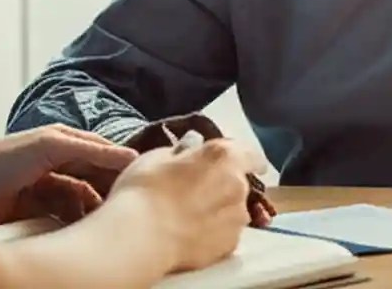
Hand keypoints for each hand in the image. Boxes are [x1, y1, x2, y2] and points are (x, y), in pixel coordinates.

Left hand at [0, 124, 137, 225]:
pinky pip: (63, 217)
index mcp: (64, 141)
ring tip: (102, 220)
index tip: (144, 180)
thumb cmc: (3, 157)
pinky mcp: (35, 211)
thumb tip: (132, 156)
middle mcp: (58, 162)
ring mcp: (47, 187)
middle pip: (95, 177)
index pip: (105, 152)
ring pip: (81, 200)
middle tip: (125, 205)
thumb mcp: (53, 146)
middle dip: (109, 189)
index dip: (123, 165)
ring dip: (91, 209)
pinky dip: (73, 222)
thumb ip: (93, 150)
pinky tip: (80, 228)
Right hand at [125, 114, 277, 226]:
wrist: (141, 236)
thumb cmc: (145, 190)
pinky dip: (214, 232)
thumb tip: (192, 147)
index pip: (250, 154)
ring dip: (220, 210)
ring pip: (234, 210)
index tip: (240, 161)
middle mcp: (238, 185)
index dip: (245, 158)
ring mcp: (237, 218)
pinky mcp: (230, 245)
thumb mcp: (157, 158)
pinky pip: (226, 233)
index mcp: (223, 157)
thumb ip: (183, 152)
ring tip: (191, 217)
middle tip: (196, 191)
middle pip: (239, 183)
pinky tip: (192, 234)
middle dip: (223, 186)